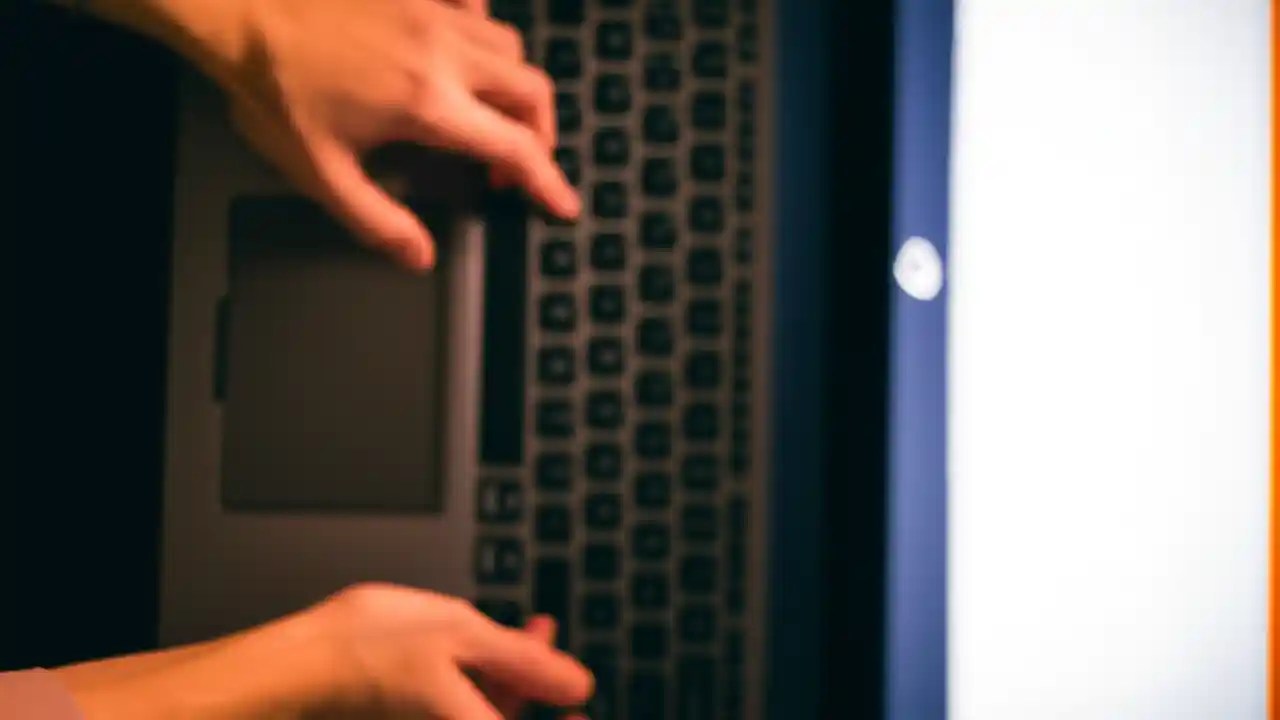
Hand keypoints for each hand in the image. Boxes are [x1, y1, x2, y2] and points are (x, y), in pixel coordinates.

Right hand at [54, 583, 592, 718]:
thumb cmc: (364, 651)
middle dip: (537, 682)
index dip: (566, 719)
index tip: (579, 704)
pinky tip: (470, 649)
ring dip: (509, 675)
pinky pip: (458, 708)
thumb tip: (576, 683)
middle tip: (542, 639)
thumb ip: (527, 662)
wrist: (289, 665)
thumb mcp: (463, 634)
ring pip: (488, 711)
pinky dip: (475, 681)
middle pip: (513, 718)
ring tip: (514, 632)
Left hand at [89, 0, 578, 270]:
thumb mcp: (319, 171)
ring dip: (514, 86)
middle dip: (539, 133)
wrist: (239, 7)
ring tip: (489, 114)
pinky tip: (464, 50)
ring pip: (510, 47)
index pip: (515, 147)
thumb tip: (419, 256)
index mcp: (428, 103)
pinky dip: (484, 31)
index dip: (548, 182)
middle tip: (516, 164)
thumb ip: (377, 220)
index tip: (563, 204)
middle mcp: (444, 53)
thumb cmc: (271, 84)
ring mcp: (434, 12)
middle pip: (532, 91)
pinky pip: (476, 4)